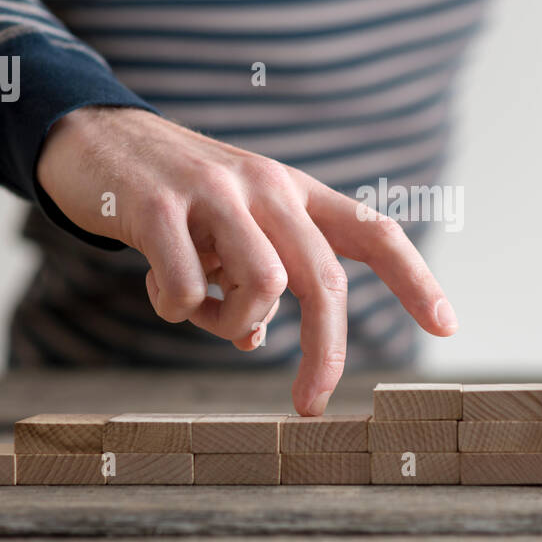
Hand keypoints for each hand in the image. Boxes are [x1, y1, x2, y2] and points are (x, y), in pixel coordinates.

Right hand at [35, 106, 457, 414]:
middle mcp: (266, 186)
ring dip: (231, 322)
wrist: (93, 136)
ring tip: (197, 307)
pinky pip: (187, 288)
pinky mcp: (158, 206)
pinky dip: (176, 309)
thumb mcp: (230, 229)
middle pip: (323, 279)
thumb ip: (256, 277)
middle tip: (311, 405)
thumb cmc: (174, 198)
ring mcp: (213, 192)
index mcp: (293, 191)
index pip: (374, 232)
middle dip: (324, 352)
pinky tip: (160, 289)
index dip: (417, 279)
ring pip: (263, 287)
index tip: (448, 326)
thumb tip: (255, 341)